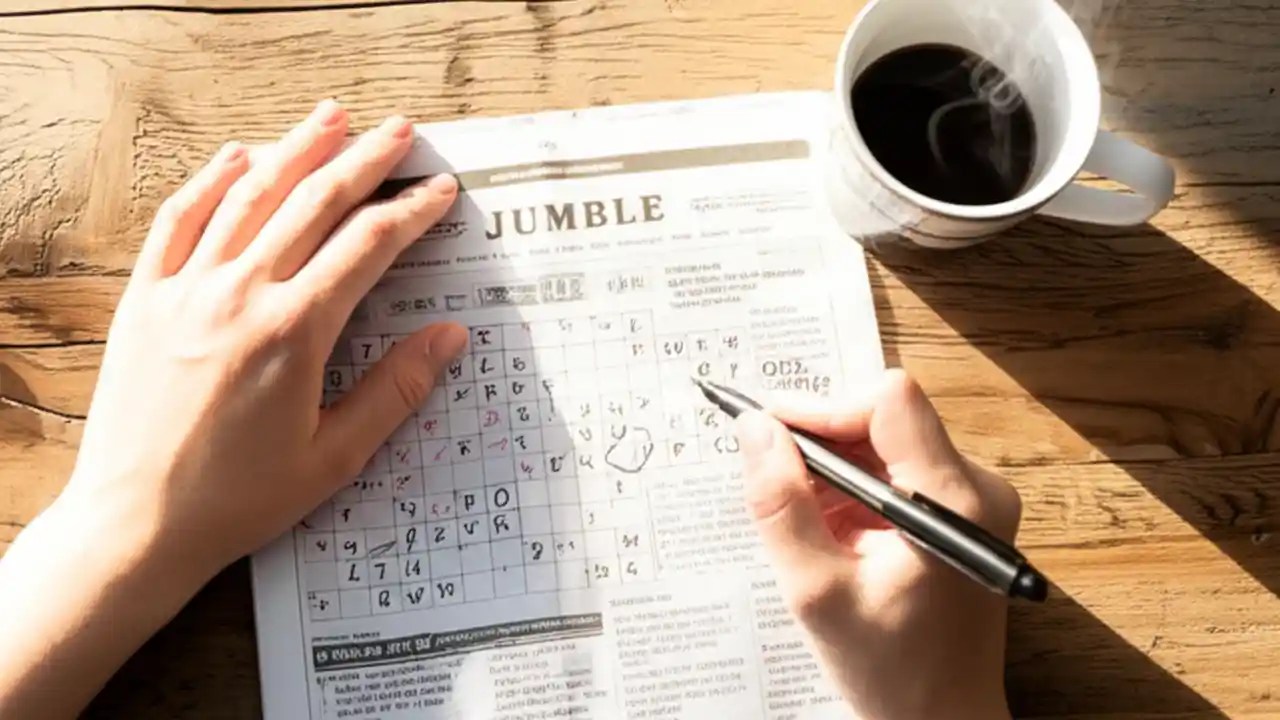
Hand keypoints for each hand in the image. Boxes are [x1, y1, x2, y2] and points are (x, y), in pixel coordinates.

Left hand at [0, 99, 466, 717]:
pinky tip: (240, 156)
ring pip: (250, 195)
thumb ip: (397, 388)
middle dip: (365, 161)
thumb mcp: (336, 455)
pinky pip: (179, 219)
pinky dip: (211, 180)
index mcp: (295, 332)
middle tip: (399, 132)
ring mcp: (186, 289)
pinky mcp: (145, 298)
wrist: (135, 522)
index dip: (412, 211)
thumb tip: (451, 336)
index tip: (439, 190)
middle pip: (315, 203)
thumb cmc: (239, 498)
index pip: (369, 246)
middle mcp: (240, 294)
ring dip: (296, 149)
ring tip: (332, 116)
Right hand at [733, 370, 1021, 719]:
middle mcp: (977, 488)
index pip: (889, 402)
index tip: (772, 432)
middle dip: (822, 441)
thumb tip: (754, 429)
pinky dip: (855, 488)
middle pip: (886, 417)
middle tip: (775, 478)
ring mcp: (974, 499)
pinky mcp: (962, 512)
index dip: (822, 407)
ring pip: (887, 440)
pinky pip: (898, 469)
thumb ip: (781, 504)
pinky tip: (834, 532)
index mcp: (954, 502)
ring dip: (835, 468)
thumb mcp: (817, 591)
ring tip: (806, 520)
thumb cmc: (892, 671)